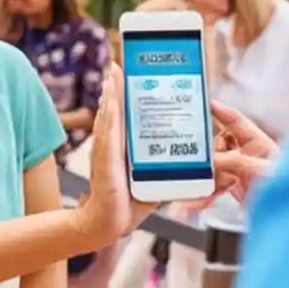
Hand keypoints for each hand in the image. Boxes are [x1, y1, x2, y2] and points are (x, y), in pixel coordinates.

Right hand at [76, 64, 157, 245]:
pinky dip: (109, 116)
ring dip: (111, 94)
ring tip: (112, 73)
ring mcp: (106, 151)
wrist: (110, 222)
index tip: (124, 73)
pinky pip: (108, 134)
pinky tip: (110, 102)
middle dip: (115, 86)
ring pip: (109, 116)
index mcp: (122, 145)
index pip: (123, 113)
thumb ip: (163, 163)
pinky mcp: (105, 161)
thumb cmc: (130, 201)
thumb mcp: (151, 175)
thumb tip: (184, 155)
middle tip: (117, 65)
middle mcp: (112, 144)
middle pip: (113, 109)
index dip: (122, 93)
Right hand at [185, 100, 276, 209]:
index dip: (218, 111)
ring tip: (194, 179)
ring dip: (204, 173)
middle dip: (205, 147)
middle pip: (219, 143)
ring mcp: (240, 170)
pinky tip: (197, 198)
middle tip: (190, 149)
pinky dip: (205, 190)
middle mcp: (248, 154)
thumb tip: (210, 160)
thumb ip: (234, 162)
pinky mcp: (235, 187)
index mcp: (258, 143)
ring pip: (214, 165)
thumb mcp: (259, 170)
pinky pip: (214, 184)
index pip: (235, 121)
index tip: (201, 104)